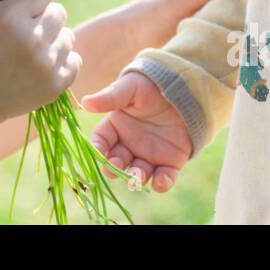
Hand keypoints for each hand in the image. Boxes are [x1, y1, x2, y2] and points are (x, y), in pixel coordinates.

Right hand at [0, 0, 80, 126]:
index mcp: (10, 17)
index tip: (21, 11)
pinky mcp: (56, 85)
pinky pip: (74, 59)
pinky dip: (60, 63)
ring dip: (53, 41)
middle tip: (24, 35)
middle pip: (59, 12)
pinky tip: (39, 69)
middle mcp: (31, 38)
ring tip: (29, 54)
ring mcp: (46, 64)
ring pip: (68, 36)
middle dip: (44, 19)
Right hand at [80, 71, 190, 192]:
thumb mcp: (130, 88)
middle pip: (117, 162)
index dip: (97, 148)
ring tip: (137, 175)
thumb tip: (85, 102)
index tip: (98, 152)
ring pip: (138, 173)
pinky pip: (164, 178)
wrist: (184, 87)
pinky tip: (160, 182)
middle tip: (115, 166)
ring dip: (136, 178)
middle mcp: (130, 144)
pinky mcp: (170, 162)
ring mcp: (149, 154)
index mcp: (117, 127)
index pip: (101, 141)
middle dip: (114, 168)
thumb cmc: (151, 85)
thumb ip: (110, 97)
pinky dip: (161, 184)